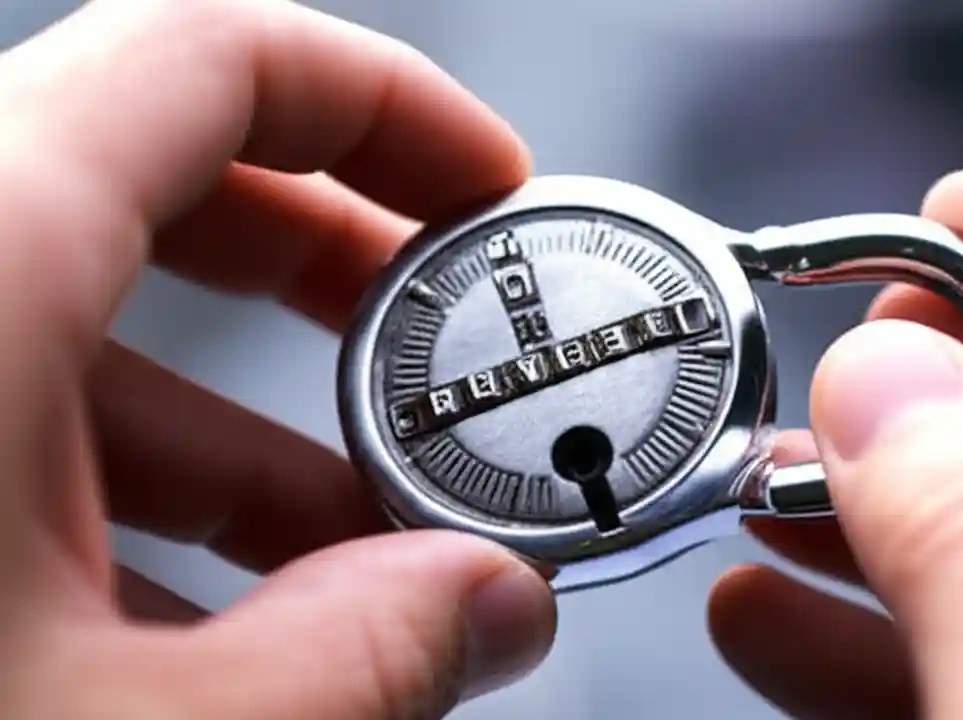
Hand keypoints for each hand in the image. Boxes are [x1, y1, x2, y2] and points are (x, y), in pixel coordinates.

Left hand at [0, 1, 554, 716]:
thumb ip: (360, 658)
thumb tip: (489, 610)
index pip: (210, 51)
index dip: (389, 102)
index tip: (491, 191)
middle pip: (154, 173)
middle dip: (335, 278)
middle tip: (445, 366)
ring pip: (76, 326)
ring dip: (237, 432)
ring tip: (353, 562)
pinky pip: (3, 419)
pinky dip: (124, 498)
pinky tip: (211, 631)